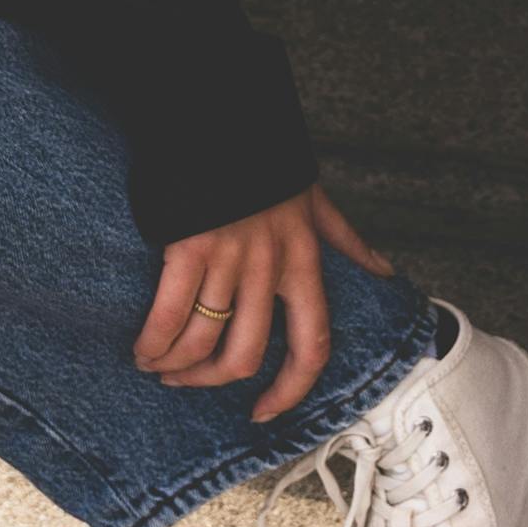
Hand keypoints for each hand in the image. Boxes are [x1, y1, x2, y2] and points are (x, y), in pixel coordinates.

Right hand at [134, 182, 397, 425]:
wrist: (227, 115)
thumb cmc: (268, 161)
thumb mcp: (318, 201)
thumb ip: (348, 242)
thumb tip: (385, 272)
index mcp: (305, 262)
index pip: (312, 346)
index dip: (290, 389)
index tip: (265, 411)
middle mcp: (270, 269)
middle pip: (245, 355)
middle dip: (211, 380)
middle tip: (187, 382)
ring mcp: (229, 259)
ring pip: (203, 340)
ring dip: (175, 365)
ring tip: (157, 366)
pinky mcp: (189, 246)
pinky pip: (169, 314)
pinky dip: (153, 341)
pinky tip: (142, 349)